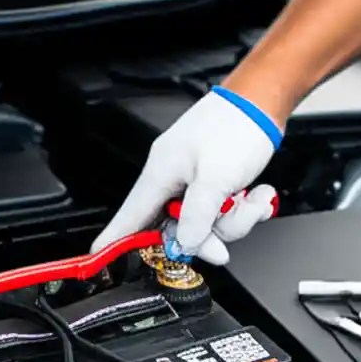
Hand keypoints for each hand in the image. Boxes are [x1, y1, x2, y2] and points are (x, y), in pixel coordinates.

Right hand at [90, 88, 280, 264]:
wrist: (261, 103)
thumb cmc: (235, 127)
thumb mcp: (215, 177)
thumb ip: (197, 215)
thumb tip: (184, 243)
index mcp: (160, 175)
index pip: (130, 217)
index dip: (115, 241)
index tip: (99, 258)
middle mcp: (173, 181)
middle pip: (177, 230)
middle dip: (209, 234)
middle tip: (227, 233)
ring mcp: (194, 184)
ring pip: (207, 225)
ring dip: (236, 218)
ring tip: (251, 199)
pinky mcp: (214, 185)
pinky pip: (224, 214)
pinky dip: (245, 209)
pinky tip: (256, 195)